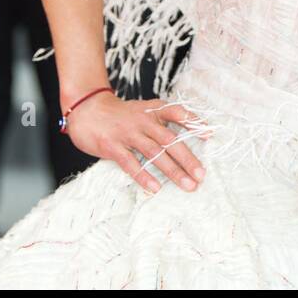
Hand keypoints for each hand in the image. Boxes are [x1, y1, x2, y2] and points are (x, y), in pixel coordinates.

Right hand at [62, 92, 209, 194]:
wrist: (87, 109)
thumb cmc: (122, 115)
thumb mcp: (144, 111)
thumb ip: (164, 121)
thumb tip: (190, 136)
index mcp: (153, 110)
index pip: (177, 113)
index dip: (194, 123)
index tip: (209, 135)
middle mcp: (143, 121)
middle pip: (170, 141)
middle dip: (188, 159)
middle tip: (201, 175)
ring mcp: (128, 134)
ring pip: (154, 154)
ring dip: (172, 171)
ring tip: (187, 185)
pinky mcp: (112, 146)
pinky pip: (130, 163)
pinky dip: (143, 176)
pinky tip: (155, 188)